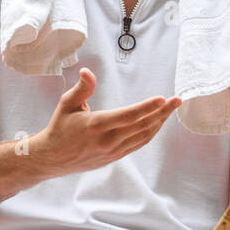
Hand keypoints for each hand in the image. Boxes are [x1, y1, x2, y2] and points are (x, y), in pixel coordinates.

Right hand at [33, 68, 180, 175]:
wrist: (52, 158)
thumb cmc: (59, 128)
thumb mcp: (66, 104)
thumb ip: (82, 88)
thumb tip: (88, 71)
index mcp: (95, 126)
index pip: (127, 116)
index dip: (146, 107)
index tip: (162, 98)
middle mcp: (107, 140)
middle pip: (142, 126)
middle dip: (162, 112)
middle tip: (177, 100)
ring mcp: (113, 151)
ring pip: (143, 136)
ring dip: (160, 122)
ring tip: (172, 109)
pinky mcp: (115, 157)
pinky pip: (139, 144)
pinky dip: (151, 132)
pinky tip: (158, 122)